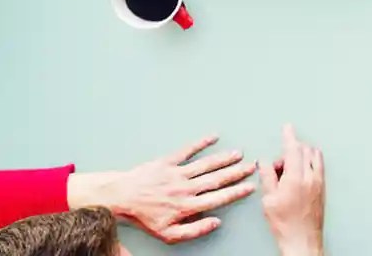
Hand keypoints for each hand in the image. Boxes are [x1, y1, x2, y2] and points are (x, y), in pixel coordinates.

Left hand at [67, 135, 257, 243]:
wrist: (120, 199)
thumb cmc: (145, 217)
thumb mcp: (168, 234)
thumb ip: (194, 230)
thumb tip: (216, 222)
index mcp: (187, 206)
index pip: (218, 198)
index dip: (236, 192)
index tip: (250, 186)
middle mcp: (185, 188)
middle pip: (216, 179)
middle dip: (236, 172)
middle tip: (252, 166)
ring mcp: (176, 173)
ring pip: (205, 165)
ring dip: (223, 158)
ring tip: (238, 154)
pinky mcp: (166, 162)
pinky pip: (187, 150)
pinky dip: (200, 143)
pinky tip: (213, 137)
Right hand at [261, 125, 325, 255]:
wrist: (302, 239)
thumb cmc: (285, 224)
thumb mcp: (268, 200)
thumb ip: (267, 177)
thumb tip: (265, 162)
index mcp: (296, 178)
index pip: (293, 150)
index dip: (289, 136)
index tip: (287, 128)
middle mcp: (311, 177)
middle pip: (305, 150)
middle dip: (291, 150)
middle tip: (278, 165)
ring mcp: (320, 182)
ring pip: (315, 156)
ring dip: (302, 155)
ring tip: (287, 172)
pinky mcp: (323, 188)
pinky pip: (318, 166)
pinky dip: (309, 163)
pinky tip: (298, 176)